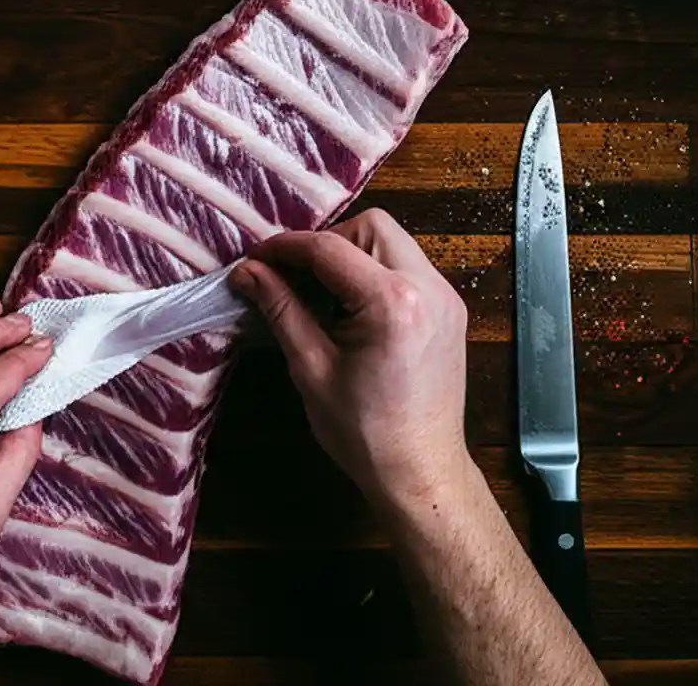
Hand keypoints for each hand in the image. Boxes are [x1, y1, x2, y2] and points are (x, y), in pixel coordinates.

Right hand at [229, 208, 468, 506]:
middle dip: (326, 242)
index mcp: (392, 302)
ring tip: (319, 292)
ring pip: (393, 242)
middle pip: (371, 227)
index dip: (284, 248)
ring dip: (352, 254)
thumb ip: (281, 309)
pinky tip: (350, 307)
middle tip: (292, 275)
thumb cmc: (364, 432)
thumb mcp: (310, 368)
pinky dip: (375, 272)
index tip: (254, 259)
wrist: (420, 470)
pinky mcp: (449, 310)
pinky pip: (408, 268)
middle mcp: (428, 288)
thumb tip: (248, 272)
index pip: (329, 247)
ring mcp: (445, 297)